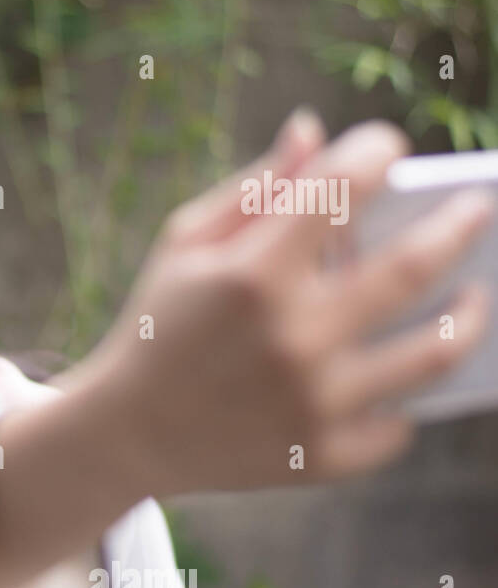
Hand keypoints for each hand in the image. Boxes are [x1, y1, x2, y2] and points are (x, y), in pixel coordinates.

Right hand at [87, 109, 492, 494]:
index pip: (343, 186)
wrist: (125, 433)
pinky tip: (399, 382)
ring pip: (433, 351)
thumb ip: (253, 188)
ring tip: (474, 295)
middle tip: (478, 208)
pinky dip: (402, 402)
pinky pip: (398, 425)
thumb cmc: (157, 326)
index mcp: (252, 274)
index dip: (376, 152)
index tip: (387, 149)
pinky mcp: (323, 456)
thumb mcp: (184, 246)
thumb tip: (314, 131)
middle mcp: (292, 336)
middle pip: (414, 266)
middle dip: (459, 223)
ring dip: (468, 314)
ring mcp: (314, 402)